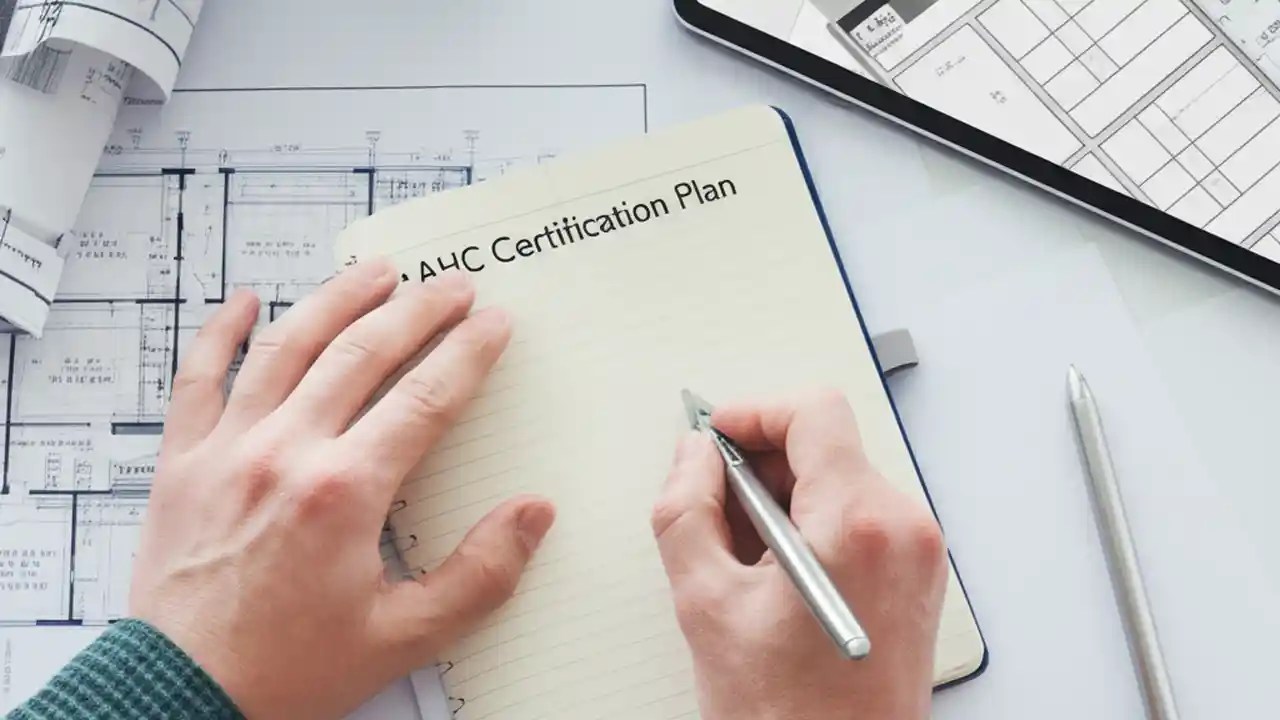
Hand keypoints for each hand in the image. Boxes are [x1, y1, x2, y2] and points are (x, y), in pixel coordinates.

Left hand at [130, 262, 555, 718]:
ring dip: (337, 300)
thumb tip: (533, 514)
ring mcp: (225, 449)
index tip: (494, 322)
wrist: (179, 698)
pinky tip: (246, 301)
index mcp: (343, 492)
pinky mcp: (180, 462)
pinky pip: (197, 378)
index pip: (424, 397)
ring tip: (375, 271)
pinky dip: (221, 332)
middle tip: (452, 286)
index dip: (467, 353)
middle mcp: (284, 452)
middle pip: (362, 352)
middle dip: (417, 310)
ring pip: (287, 346)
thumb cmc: (286, 672)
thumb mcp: (404, 637)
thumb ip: (479, 574)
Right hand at [652, 392, 946, 719]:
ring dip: (782, 500)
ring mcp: (918, 554)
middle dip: (761, 465)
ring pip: (839, 482)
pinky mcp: (916, 577)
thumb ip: (685, 510)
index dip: (753, 413)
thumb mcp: (706, 606)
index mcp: (859, 524)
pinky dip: (810, 527)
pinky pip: (858, 519)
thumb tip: (691, 459)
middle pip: (826, 444)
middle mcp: (904, 529)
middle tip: (713, 504)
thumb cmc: (789, 716)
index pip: (813, 410)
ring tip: (741, 559)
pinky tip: (772, 576)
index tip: (717, 435)